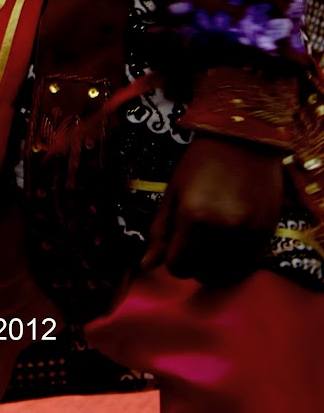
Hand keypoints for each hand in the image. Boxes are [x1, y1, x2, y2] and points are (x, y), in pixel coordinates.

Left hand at [142, 135, 282, 286]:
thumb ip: (161, 230)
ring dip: (216, 265)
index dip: (173, 261)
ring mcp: (247, 232)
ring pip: (226, 273)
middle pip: (202, 274)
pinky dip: (236, 258)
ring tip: (212, 242)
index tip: (176, 250)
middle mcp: (221, 228)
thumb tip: (146, 265)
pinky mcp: (266, 233)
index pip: (177, 266)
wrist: (244, 138)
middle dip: (193, 264)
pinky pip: (247, 263)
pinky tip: (231, 238)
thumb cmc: (202, 161)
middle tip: (194, 245)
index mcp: (192, 215)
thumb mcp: (174, 191)